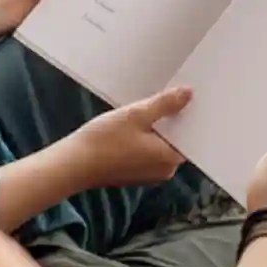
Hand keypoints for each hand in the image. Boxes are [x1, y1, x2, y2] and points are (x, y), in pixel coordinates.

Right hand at [68, 87, 191, 188]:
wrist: (74, 164)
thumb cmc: (104, 140)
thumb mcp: (136, 114)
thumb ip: (165, 104)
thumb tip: (188, 94)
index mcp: (170, 158)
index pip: (192, 134)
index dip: (190, 114)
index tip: (189, 96)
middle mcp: (165, 170)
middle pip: (176, 138)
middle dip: (171, 118)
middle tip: (165, 95)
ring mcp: (149, 173)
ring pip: (160, 143)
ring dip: (155, 127)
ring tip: (144, 107)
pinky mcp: (135, 172)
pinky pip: (147, 150)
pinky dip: (144, 137)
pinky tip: (131, 124)